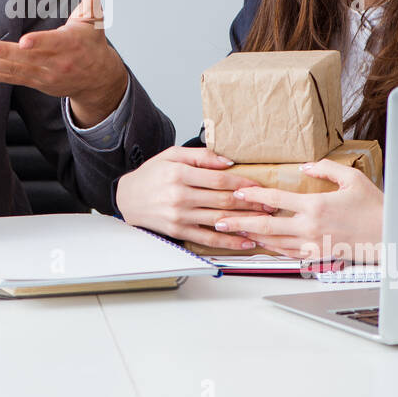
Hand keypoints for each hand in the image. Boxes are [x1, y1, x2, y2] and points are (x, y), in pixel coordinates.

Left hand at [0, 0, 126, 126]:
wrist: (97, 79)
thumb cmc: (91, 44)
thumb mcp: (94, 18)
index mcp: (70, 44)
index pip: (54, 43)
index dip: (40, 43)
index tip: (24, 42)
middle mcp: (55, 63)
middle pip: (27, 58)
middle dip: (4, 54)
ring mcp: (43, 75)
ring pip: (14, 69)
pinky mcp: (33, 81)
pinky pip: (9, 77)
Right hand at [114, 146, 270, 249]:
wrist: (128, 198)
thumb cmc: (151, 175)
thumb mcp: (171, 155)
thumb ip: (200, 156)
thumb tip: (228, 161)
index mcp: (179, 174)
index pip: (219, 179)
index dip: (243, 183)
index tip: (259, 185)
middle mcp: (179, 196)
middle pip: (223, 200)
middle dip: (251, 203)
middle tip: (270, 204)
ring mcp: (179, 216)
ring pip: (219, 219)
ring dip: (245, 222)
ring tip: (264, 222)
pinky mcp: (178, 231)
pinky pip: (208, 238)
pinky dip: (229, 242)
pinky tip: (245, 241)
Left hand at [213, 159, 383, 262]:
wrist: (390, 236)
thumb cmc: (375, 207)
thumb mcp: (352, 178)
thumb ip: (326, 168)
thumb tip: (304, 166)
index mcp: (315, 205)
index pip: (275, 199)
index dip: (253, 195)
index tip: (237, 193)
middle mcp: (309, 227)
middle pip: (266, 225)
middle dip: (240, 222)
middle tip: (220, 221)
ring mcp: (313, 244)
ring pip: (274, 242)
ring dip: (252, 236)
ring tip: (234, 232)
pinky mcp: (318, 255)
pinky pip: (289, 253)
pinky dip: (272, 248)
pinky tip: (262, 244)